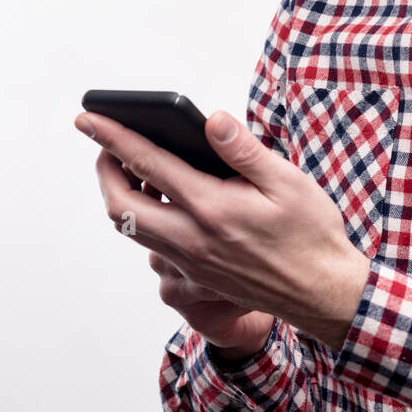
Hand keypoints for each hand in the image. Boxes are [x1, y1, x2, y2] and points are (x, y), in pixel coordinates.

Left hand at [74, 109, 370, 350]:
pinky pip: (151, 243)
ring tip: (131, 165)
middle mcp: (191, 238)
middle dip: (104, 169)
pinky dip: (142, 216)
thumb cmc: (311, 234)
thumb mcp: (288, 182)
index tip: (89, 118)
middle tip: (106, 143)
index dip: (113, 138)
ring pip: (131, 227)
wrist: (323, 293)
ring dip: (120, 194)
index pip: (147, 165)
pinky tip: (163, 198)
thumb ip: (244, 150)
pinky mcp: (196, 275)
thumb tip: (211, 120)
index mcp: (212, 209)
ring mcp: (190, 261)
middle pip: (120, 204)